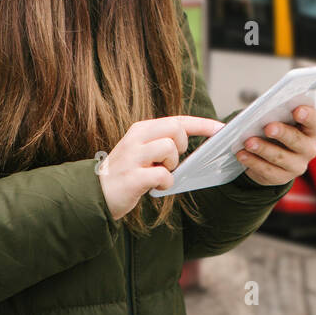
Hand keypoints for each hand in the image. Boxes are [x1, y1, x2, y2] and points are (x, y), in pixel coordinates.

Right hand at [97, 115, 224, 221]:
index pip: (177, 120)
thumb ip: (161, 142)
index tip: (220, 129)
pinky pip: (162, 175)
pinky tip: (156, 186)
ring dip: (172, 165)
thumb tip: (189, 140)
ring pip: (169, 149)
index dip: (202, 124)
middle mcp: (136, 138)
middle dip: (181, 147)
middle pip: (175, 130)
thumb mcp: (141, 150)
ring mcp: (133, 157)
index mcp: (141, 129)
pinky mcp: (132, 177)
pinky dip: (166, 183)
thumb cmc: (125, 173)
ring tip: (159, 173)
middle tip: (169, 161)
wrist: (95, 194)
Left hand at [236, 104, 315, 186]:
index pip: (314, 121)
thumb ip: (273, 114)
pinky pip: (268, 171)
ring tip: (248, 142)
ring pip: (280, 157)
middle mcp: (308, 149)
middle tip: (268, 128)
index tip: (297, 110)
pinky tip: (242, 155)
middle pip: (297, 140)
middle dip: (282, 133)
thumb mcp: (278, 120)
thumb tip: (255, 113)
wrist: (272, 156)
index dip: (307, 115)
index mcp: (310, 130)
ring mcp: (296, 165)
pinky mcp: (282, 178)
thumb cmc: (276, 130)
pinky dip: (253, 162)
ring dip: (263, 149)